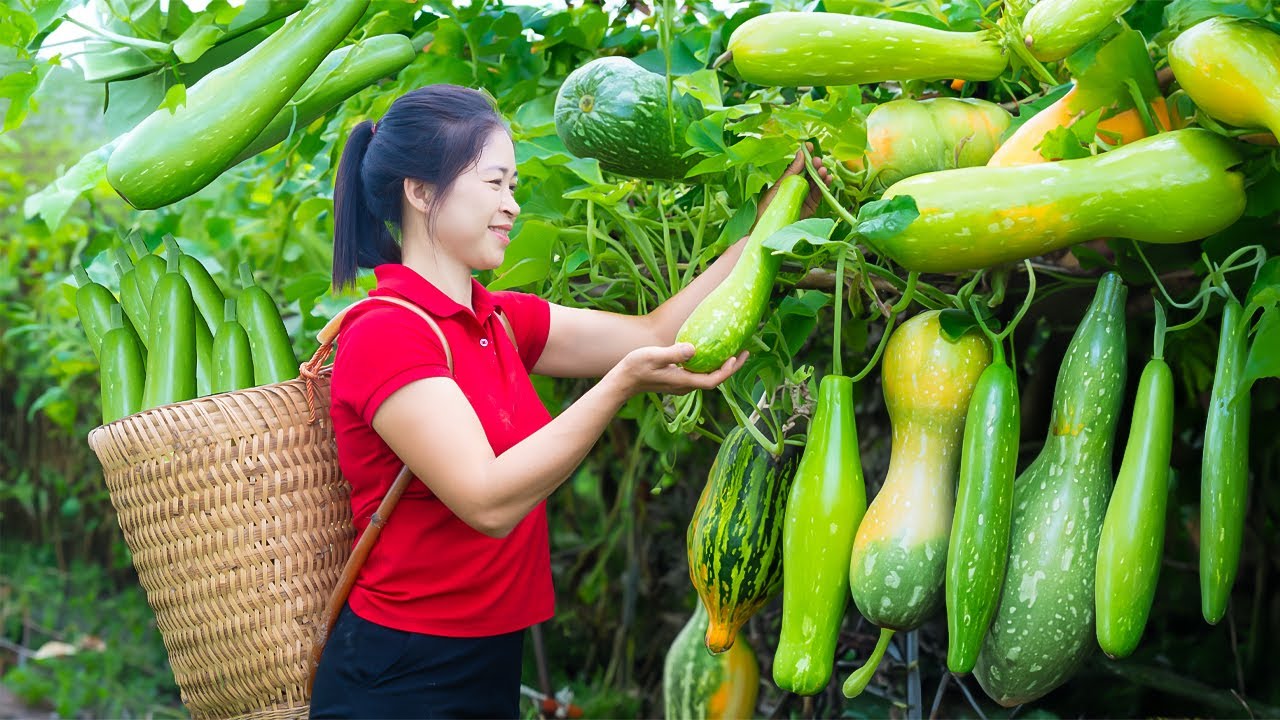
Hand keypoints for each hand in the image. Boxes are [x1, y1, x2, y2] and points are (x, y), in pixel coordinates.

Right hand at [610, 344, 748, 396]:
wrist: (622, 382)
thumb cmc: (636, 368)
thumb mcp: (654, 356)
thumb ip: (674, 353)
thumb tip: (693, 348)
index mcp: (683, 381)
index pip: (713, 380)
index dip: (727, 371)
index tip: (736, 357)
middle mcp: (685, 385)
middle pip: (715, 379)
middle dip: (731, 366)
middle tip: (745, 351)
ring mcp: (681, 384)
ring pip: (707, 376)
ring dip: (721, 365)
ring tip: (732, 350)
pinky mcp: (676, 379)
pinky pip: (698, 373)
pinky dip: (708, 364)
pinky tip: (709, 352)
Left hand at [757, 141, 833, 221]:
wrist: (769, 229)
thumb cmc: (768, 208)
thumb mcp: (780, 186)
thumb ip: (792, 171)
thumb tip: (800, 153)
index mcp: (788, 180)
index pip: (799, 166)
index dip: (805, 156)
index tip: (808, 145)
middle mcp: (798, 187)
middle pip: (810, 173)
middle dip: (815, 165)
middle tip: (817, 160)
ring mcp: (805, 197)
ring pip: (817, 182)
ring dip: (821, 174)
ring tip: (822, 169)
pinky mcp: (811, 207)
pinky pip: (820, 194)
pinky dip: (824, 186)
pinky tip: (827, 178)